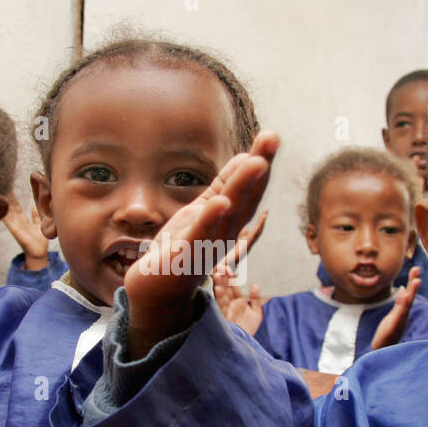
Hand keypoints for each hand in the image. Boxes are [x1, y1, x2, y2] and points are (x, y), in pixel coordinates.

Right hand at [3, 193, 48, 269]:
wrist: (39, 254)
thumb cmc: (39, 241)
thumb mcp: (39, 225)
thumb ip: (36, 216)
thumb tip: (34, 206)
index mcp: (24, 222)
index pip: (17, 208)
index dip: (13, 199)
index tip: (9, 189)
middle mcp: (19, 224)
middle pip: (11, 209)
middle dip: (7, 199)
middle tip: (2, 187)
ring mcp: (17, 228)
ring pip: (9, 214)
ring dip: (4, 205)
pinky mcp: (16, 233)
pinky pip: (10, 224)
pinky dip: (5, 217)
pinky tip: (0, 210)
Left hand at [125, 131, 278, 357]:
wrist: (155, 290)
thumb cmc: (179, 249)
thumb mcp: (203, 210)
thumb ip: (224, 186)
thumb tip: (248, 157)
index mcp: (228, 222)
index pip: (247, 189)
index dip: (260, 162)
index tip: (270, 137)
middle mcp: (224, 234)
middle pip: (244, 198)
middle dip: (258, 169)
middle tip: (271, 139)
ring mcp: (207, 246)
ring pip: (227, 213)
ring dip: (240, 187)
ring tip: (254, 162)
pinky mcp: (186, 256)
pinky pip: (199, 235)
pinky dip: (210, 219)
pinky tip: (219, 203)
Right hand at [213, 271, 262, 335]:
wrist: (245, 344)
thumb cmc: (249, 329)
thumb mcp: (256, 313)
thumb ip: (256, 299)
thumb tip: (255, 285)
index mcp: (237, 300)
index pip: (233, 285)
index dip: (232, 277)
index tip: (231, 267)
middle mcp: (229, 303)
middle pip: (225, 287)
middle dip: (224, 277)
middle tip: (222, 266)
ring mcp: (225, 310)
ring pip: (221, 294)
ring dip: (219, 284)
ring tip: (218, 274)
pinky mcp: (223, 317)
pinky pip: (220, 305)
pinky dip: (219, 297)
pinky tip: (218, 289)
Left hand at [370, 268, 421, 350]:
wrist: (382, 351)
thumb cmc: (388, 333)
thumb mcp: (393, 315)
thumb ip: (399, 304)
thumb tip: (403, 289)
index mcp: (403, 312)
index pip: (409, 294)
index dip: (412, 282)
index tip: (416, 269)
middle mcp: (403, 315)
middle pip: (410, 297)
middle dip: (413, 284)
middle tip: (417, 270)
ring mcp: (399, 322)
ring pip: (406, 305)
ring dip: (411, 293)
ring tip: (416, 280)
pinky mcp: (392, 328)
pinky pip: (398, 316)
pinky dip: (402, 307)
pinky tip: (404, 297)